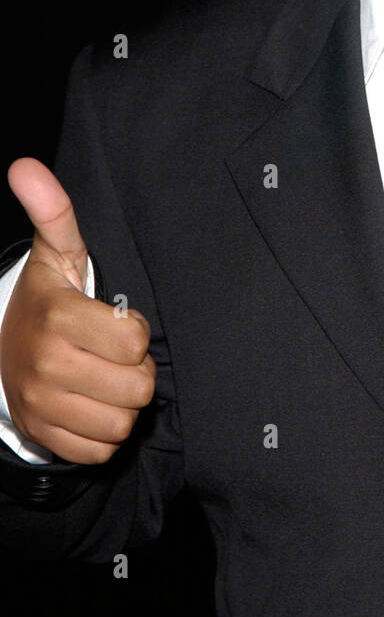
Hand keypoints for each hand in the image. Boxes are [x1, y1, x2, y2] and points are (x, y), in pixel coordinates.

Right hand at [0, 158, 155, 463]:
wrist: (0, 358)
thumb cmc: (45, 303)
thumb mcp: (53, 255)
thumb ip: (52, 212)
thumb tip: (25, 166)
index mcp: (57, 319)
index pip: (134, 340)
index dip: (134, 331)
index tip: (114, 323)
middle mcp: (46, 367)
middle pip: (136, 387)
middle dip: (135, 371)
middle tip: (115, 356)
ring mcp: (43, 409)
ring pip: (122, 423)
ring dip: (123, 404)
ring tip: (105, 380)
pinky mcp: (47, 440)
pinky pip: (102, 450)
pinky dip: (104, 434)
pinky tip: (92, 406)